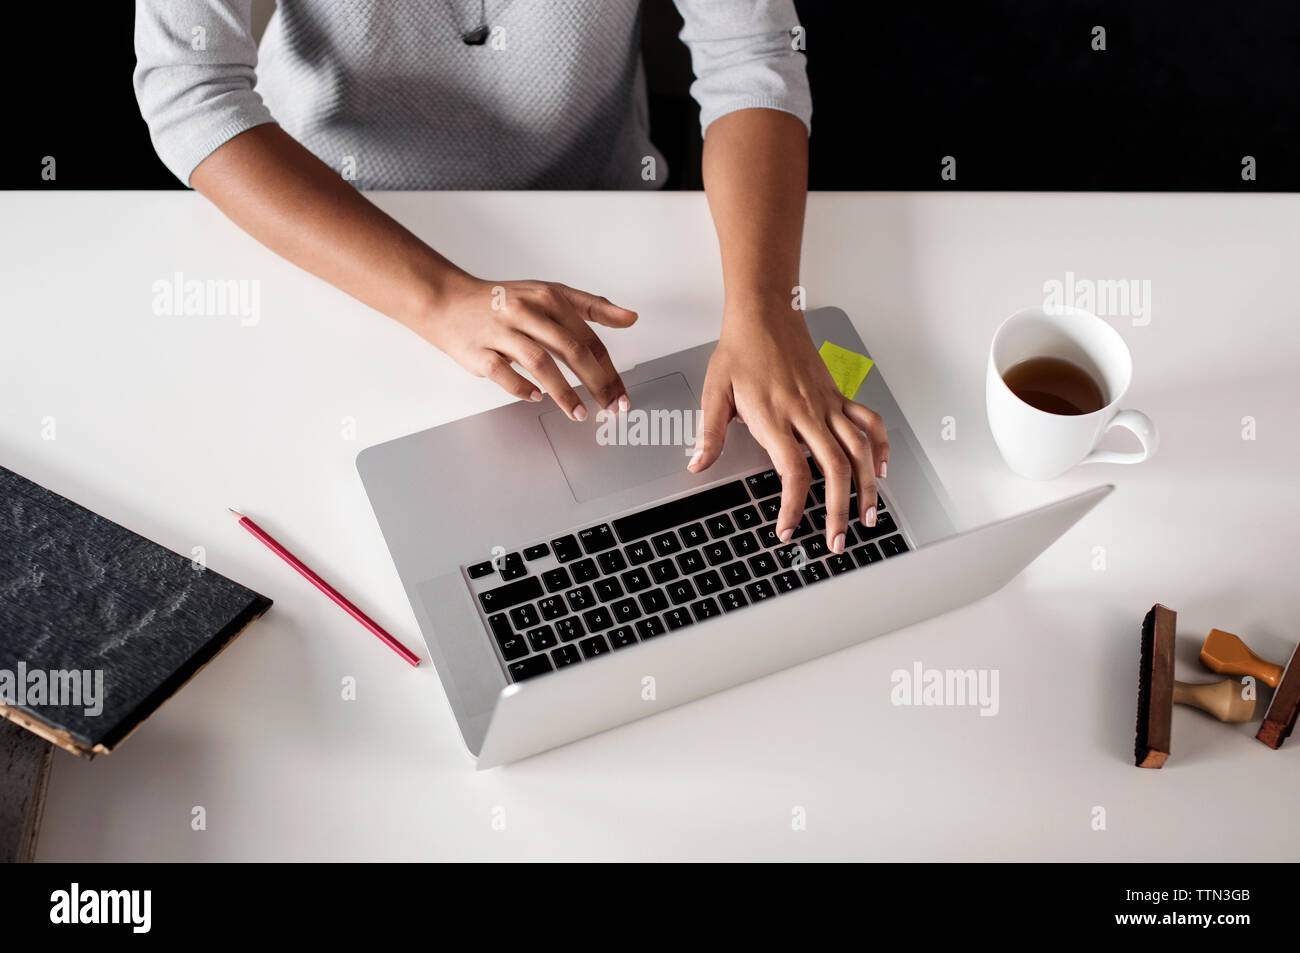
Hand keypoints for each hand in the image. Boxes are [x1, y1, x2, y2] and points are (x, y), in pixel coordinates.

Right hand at [418, 275, 636, 420]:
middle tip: (610, 407)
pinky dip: (521, 388)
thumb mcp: (549, 294)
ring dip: (563, 392)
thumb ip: (591, 307)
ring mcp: (500, 331)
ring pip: (539, 362)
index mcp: (548, 298)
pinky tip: (536, 398)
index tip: (622, 393)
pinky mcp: (478, 351)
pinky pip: (503, 373)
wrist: (448, 301)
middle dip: (596, 382)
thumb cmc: (503, 302)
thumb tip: (630, 318)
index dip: (609, 369)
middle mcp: (526, 311)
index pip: (588, 338)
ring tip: (578, 413)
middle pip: (570, 349)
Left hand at [689, 312, 889, 554]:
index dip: (794, 506)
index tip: (788, 529)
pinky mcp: (837, 395)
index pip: (793, 472)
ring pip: (858, 451)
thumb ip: (709, 433)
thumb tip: (697, 464)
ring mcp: (826, 405)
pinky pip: (868, 422)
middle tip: (836, 541)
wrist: (764, 313)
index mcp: (775, 418)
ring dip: (866, 488)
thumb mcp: (714, 392)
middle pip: (833, 469)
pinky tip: (881, 470)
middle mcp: (806, 414)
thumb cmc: (739, 350)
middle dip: (838, 511)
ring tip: (868, 518)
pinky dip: (880, 446)